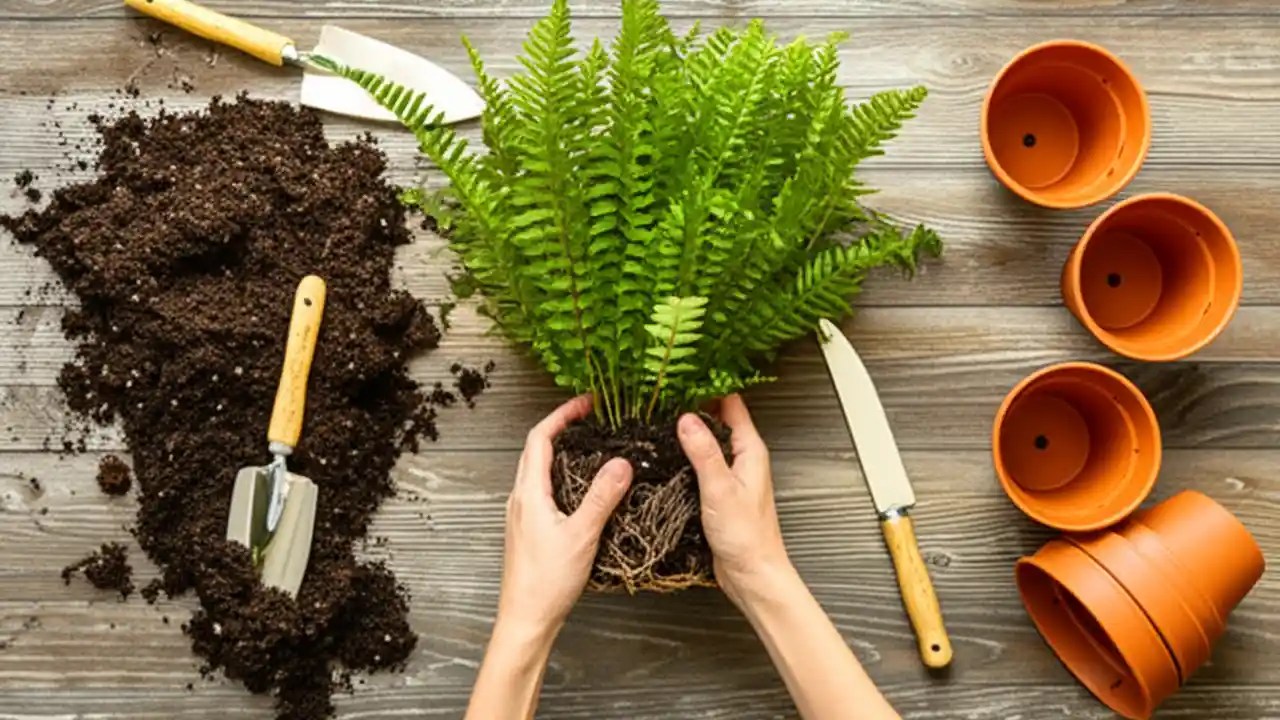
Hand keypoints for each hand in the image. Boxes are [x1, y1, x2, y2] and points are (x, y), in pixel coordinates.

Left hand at [496, 394, 633, 637]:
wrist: (526, 619)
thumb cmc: (547, 582)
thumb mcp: (582, 535)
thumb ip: (602, 497)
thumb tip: (621, 463)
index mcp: (529, 493)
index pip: (539, 438)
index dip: (561, 415)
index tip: (585, 404)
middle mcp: (520, 499)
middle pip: (535, 450)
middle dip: (562, 428)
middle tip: (589, 419)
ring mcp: (522, 515)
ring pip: (538, 470)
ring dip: (560, 452)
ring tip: (589, 447)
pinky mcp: (528, 529)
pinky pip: (543, 490)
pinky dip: (561, 476)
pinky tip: (581, 489)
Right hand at [677, 393, 793, 607]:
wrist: (752, 574)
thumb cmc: (747, 537)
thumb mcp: (720, 489)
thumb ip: (704, 452)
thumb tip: (687, 419)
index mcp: (750, 451)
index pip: (731, 404)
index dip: (709, 388)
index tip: (684, 379)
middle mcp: (743, 459)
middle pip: (719, 419)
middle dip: (695, 406)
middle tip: (666, 396)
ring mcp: (732, 475)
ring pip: (709, 442)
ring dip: (690, 432)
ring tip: (663, 420)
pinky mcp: (720, 492)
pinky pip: (703, 463)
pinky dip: (687, 455)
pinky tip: (669, 456)